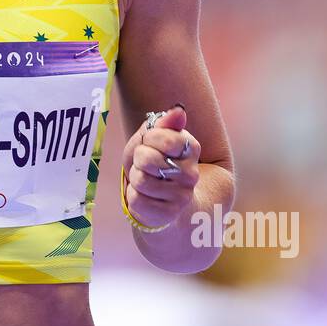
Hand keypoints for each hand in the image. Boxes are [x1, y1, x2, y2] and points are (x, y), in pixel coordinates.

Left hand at [122, 105, 199, 229]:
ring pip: (141, 180)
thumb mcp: (153, 139)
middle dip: (138, 160)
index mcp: (191, 149)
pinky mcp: (168, 214)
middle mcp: (192, 174)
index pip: (164, 137)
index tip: (150, 144)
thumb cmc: (153, 164)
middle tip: (145, 165)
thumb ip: (163, 124)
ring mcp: (182, 196)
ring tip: (145, 180)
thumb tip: (178, 110)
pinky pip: (137, 200)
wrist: (158, 199)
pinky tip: (145, 197)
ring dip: (136, 179)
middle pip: (148, 159)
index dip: (148, 139)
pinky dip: (134, 197)